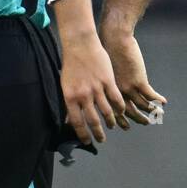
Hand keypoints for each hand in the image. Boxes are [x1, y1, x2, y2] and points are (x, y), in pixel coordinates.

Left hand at [59, 29, 126, 144]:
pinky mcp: (108, 82)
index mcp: (70, 97)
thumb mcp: (65, 85)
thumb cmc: (71, 64)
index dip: (83, 134)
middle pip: (93, 120)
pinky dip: (120, 108)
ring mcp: (96, 89)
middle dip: (98, 133)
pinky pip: (116, 100)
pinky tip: (121, 112)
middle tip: (101, 140)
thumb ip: (69, 102)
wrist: (80, 46)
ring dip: (110, 121)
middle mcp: (83, 95)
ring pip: (107, 111)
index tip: (87, 141)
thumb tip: (69, 119)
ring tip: (111, 126)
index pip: (76, 121)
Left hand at [100, 26, 166, 124]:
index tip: (125, 127)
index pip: (111, 112)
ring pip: (142, 106)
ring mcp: (127, 88)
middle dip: (138, 119)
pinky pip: (150, 96)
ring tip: (158, 114)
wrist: (113, 39)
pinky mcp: (138, 81)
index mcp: (104, 91)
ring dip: (151, 112)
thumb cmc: (104, 51)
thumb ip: (99, 83)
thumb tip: (102, 88)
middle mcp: (115, 93)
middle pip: (128, 112)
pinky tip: (163, 101)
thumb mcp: (99, 70)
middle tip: (146, 123)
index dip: (120, 120)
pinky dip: (158, 100)